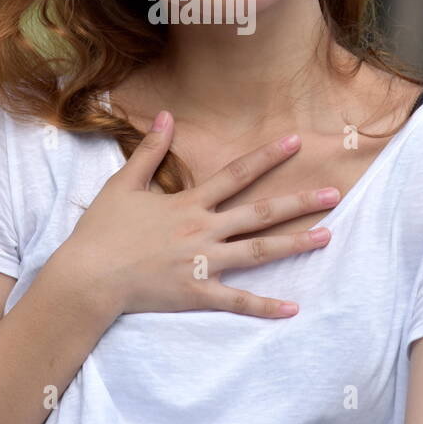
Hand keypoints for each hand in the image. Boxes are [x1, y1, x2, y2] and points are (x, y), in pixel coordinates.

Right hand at [53, 110, 338, 318]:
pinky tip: (293, 309)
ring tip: (327, 236)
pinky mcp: (198, 294)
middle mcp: (203, 230)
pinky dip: (265, 307)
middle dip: (299, 202)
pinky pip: (238, 301)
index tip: (295, 142)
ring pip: (259, 253)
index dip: (267, 157)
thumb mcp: (124, 183)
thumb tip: (165, 115)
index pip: (237, 174)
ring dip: (295, 244)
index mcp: (189, 203)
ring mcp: (203, 264)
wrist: (88, 277)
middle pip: (260, 213)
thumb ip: (150, 150)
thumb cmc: (103, 230)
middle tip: (334, 194)